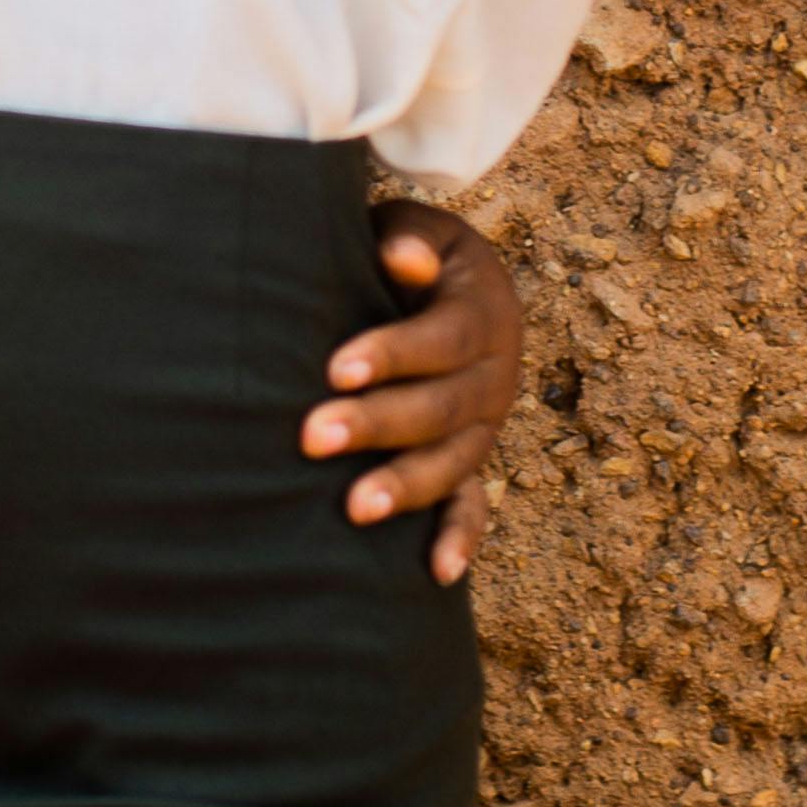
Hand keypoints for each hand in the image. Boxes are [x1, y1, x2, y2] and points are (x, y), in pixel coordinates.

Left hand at [308, 201, 524, 584]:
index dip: (392, 354)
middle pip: (441, 408)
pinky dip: (460, 539)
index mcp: (482, 316)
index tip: (336, 369)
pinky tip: (436, 574)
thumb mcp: (417, 232)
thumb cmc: (414, 254)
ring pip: (454, 463)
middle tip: (312, 437)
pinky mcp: (471, 459)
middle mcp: (494, 377)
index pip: (441, 340)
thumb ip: (408, 240)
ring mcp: (485, 426)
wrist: (457, 285)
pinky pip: (474, 505)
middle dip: (377, 425)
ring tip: (354, 508)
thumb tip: (400, 258)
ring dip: (406, 486)